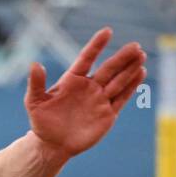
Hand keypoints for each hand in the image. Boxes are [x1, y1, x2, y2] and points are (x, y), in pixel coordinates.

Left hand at [25, 28, 145, 158]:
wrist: (52, 144)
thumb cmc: (42, 122)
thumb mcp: (34, 102)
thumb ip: (36, 84)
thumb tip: (35, 64)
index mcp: (72, 79)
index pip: (87, 58)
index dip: (96, 46)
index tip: (107, 31)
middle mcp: (89, 86)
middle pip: (108, 68)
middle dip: (122, 58)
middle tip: (135, 46)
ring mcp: (99, 99)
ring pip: (118, 81)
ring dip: (130, 69)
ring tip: (141, 55)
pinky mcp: (107, 114)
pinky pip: (122, 98)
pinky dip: (131, 87)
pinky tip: (140, 73)